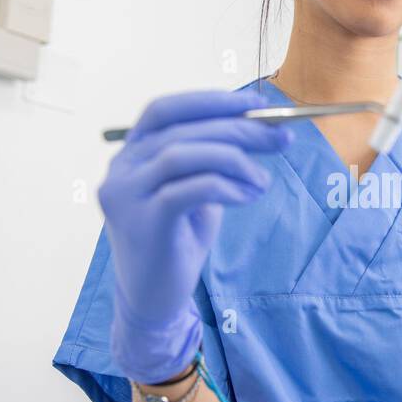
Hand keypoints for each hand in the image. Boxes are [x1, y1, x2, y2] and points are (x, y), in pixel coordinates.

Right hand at [98, 89, 292, 380]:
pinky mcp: (143, 223)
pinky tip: (248, 196)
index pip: (165, 109)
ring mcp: (126, 195)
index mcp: (130, 154)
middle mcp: (120, 169)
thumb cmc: (176, 242)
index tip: (256, 104)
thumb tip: (258, 126)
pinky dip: (226, 186)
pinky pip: (190, 189)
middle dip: (238, 129)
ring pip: (184, 154)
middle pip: (183, 130)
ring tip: (263, 181)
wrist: (152, 299)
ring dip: (234, 159)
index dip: (211, 101)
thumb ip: (210, 159)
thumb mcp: (192, 191)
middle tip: (280, 138)